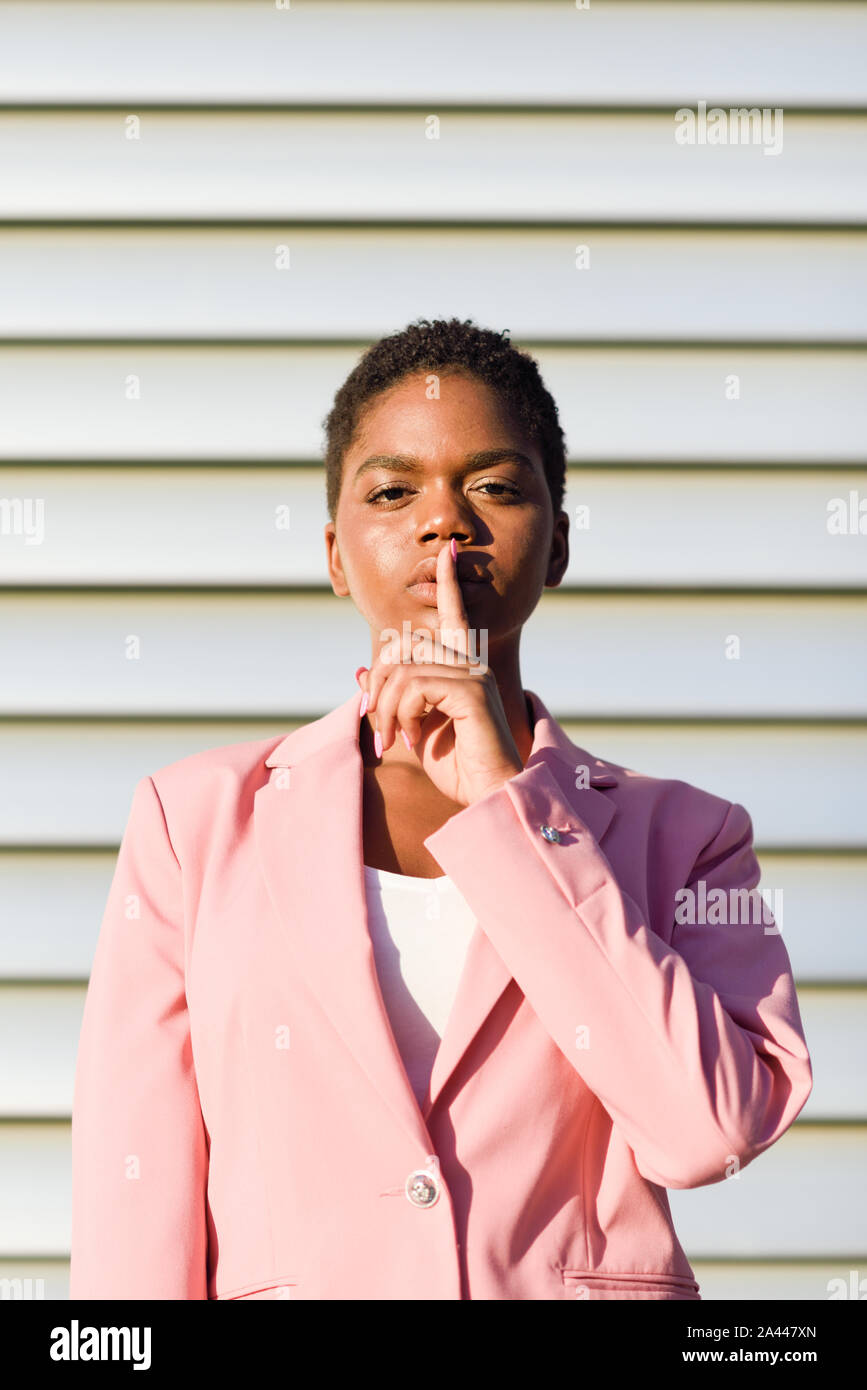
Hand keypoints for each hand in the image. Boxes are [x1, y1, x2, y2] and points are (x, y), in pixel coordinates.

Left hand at [358, 540, 524, 805]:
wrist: (486, 795)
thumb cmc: (455, 766)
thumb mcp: (411, 727)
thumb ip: (390, 697)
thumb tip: (360, 671)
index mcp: (460, 668)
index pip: (453, 614)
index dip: (448, 582)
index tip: (448, 552)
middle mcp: (470, 664)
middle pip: (402, 644)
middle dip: (377, 684)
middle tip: (376, 724)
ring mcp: (473, 674)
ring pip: (402, 669)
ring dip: (386, 709)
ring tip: (393, 740)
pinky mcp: (472, 690)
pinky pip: (414, 686)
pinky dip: (401, 715)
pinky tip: (413, 739)